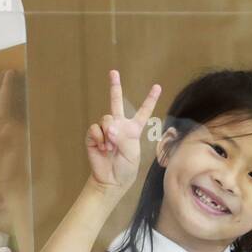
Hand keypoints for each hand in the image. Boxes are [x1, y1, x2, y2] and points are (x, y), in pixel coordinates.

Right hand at [85, 70, 161, 192]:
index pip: (143, 112)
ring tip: (111, 148)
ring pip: (106, 119)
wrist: (111, 179)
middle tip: (113, 72)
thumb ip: (121, 137)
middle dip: (114, 86)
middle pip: (116, 102)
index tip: (157, 87)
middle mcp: (119, 125)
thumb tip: (107, 128)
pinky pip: (95, 129)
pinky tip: (103, 148)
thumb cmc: (126, 167)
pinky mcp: (94, 135)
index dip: (150, 99)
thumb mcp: (131, 152)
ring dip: (109, 134)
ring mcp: (106, 129)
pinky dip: (100, 139)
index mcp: (133, 129)